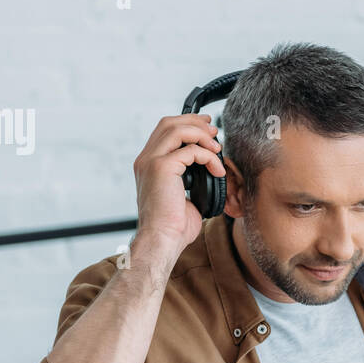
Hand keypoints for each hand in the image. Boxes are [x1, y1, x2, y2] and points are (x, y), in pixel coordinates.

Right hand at [133, 114, 224, 256]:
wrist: (162, 240)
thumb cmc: (173, 226)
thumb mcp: (182, 195)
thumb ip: (189, 177)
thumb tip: (209, 169)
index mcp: (147, 164)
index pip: (164, 131)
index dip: (187, 124)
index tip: (207, 129)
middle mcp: (145, 160)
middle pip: (169, 123)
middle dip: (195, 122)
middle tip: (214, 130)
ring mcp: (151, 162)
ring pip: (177, 129)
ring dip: (202, 135)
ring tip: (217, 149)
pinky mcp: (162, 168)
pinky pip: (191, 150)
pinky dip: (209, 157)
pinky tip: (217, 170)